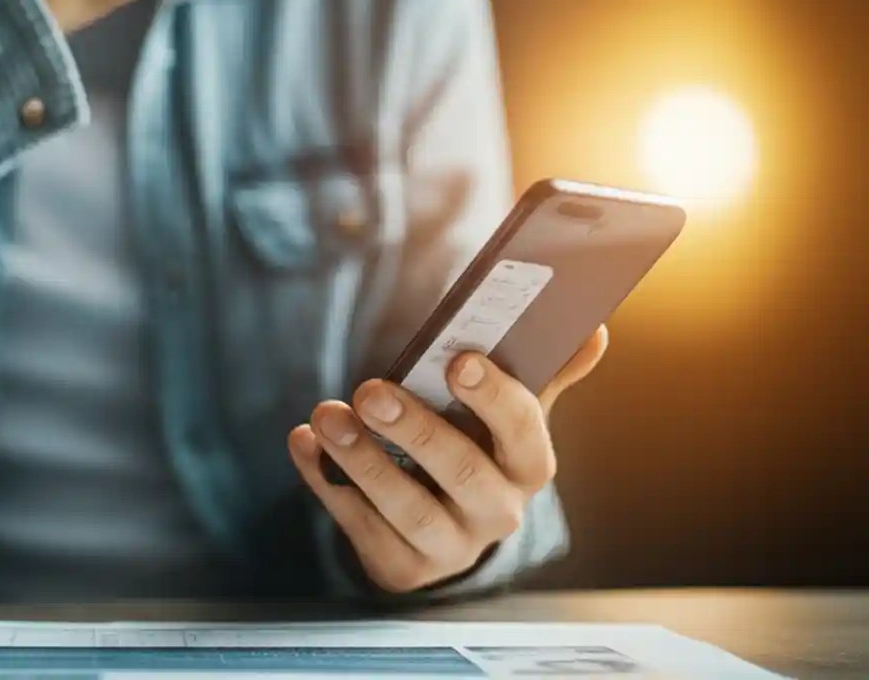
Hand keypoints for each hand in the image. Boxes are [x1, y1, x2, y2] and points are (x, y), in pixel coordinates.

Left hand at [288, 326, 608, 592]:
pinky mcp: (403, 567)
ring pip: (406, 509)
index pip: (523, 433)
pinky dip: (324, 482)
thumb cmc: (476, 449)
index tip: (459, 359)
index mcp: (528, 466)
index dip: (493, 397)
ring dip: (362, 460)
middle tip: (371, 391)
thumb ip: (544, 372)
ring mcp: (450, 547)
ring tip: (326, 416)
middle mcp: (497, 512)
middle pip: (462, 474)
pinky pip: (358, 525)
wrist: (442, 526)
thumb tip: (593, 330)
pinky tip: (304, 443)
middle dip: (415, 430)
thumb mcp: (508, 416)